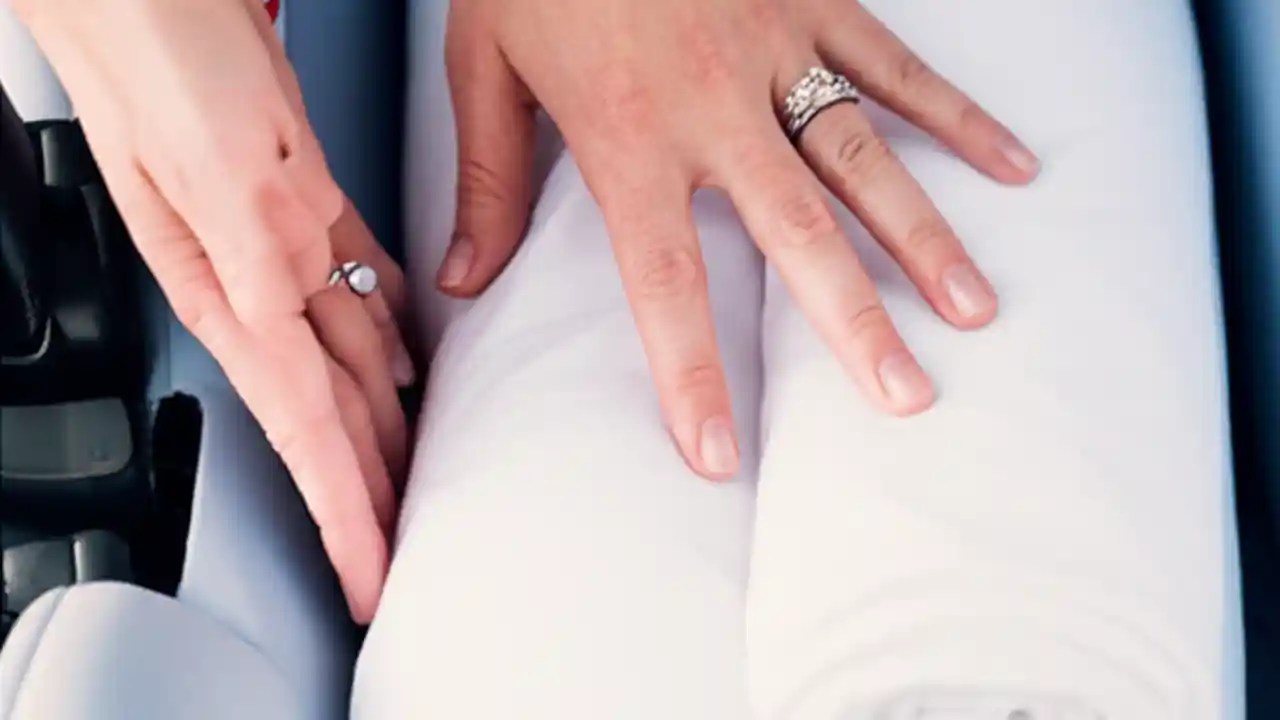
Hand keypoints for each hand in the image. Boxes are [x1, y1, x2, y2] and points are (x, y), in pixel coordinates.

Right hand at [13, 0, 414, 621]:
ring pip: (347, 356)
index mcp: (236, 286)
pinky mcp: (300, 193)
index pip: (307, 428)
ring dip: (380, 423)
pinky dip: (382, 331)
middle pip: (332, 412)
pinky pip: (355, 283)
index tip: (367, 572)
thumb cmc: (157, 47)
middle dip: (366, 492)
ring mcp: (280, 237)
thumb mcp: (218, 168)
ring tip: (410, 477)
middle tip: (395, 551)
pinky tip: (396, 353)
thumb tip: (281, 333)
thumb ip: (255, 257)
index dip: (343, 508)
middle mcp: (259, 275)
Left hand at [440, 0, 1037, 478]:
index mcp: (626, 136)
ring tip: (974, 310)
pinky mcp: (815, 2)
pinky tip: (1016, 165)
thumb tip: (466, 281)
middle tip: (906, 398)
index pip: (665, 280)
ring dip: (925, 239)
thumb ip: (488, 178)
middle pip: (798, 234)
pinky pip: (898, 66)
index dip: (691, 372)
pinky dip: (959, 116)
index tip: (717, 455)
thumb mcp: (484, 64)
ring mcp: (776, 51)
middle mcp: (714, 108)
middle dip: (854, 322)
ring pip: (866, 159)